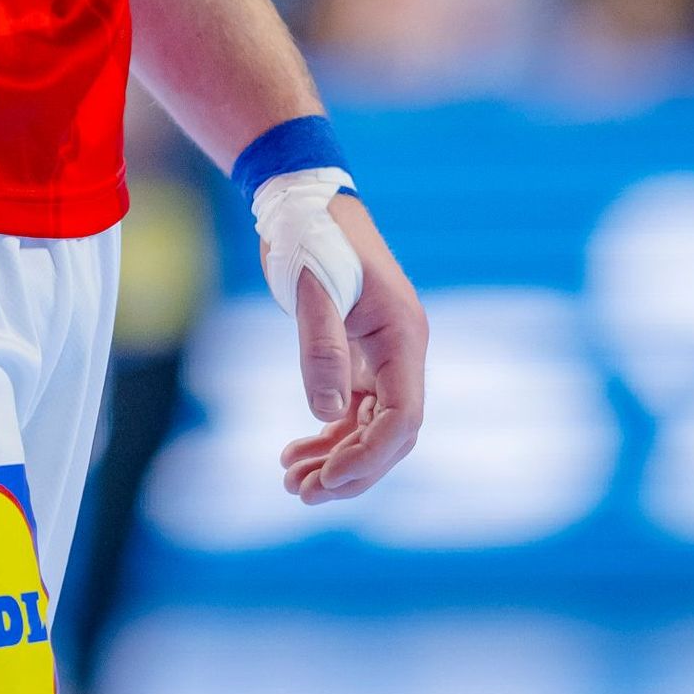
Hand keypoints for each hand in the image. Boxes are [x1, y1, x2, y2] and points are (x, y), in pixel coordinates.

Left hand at [276, 191, 426, 503]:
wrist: (303, 200)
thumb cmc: (310, 234)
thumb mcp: (312, 288)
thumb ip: (322, 349)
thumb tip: (328, 415)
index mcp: (402, 337)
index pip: (403, 419)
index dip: (369, 458)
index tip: (325, 479)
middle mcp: (400, 352)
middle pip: (390, 435)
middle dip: (350, 470)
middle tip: (300, 494)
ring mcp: (382, 356)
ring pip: (370, 429)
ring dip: (335, 460)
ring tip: (290, 483)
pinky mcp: (358, 355)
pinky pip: (352, 412)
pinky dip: (327, 437)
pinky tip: (295, 453)